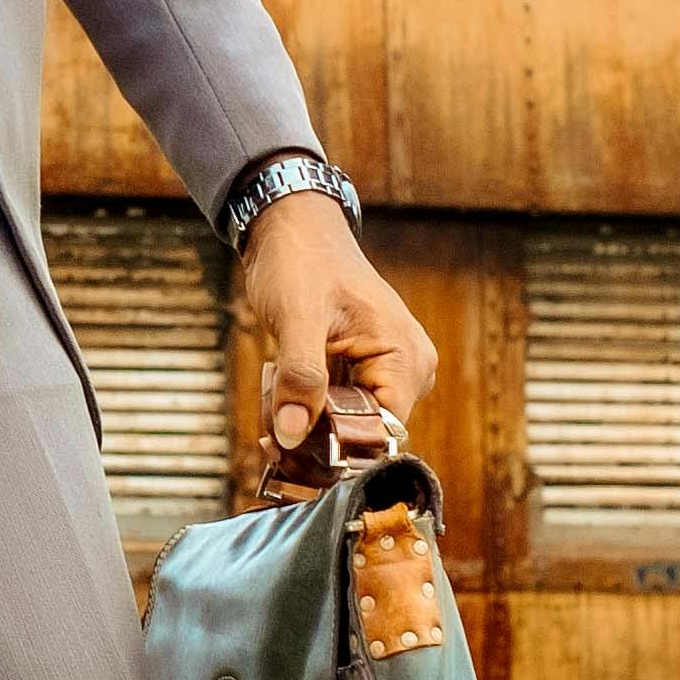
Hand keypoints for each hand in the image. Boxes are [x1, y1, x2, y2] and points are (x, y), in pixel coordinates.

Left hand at [240, 192, 436, 463]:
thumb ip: (298, 376)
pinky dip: (309, 414)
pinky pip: (341, 410)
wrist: (294, 228)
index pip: (383, 434)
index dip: (337, 451)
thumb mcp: (296, 317)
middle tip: (270, 439)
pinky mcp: (366, 371)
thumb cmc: (302, 260)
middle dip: (317, 443)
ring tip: (271, 420)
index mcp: (405, 358)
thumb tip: (293, 434)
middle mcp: (409, 370)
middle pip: (366, 436)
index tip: (288, 451)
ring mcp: (389, 372)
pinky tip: (279, 410)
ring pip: (349, 427)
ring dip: (308, 431)